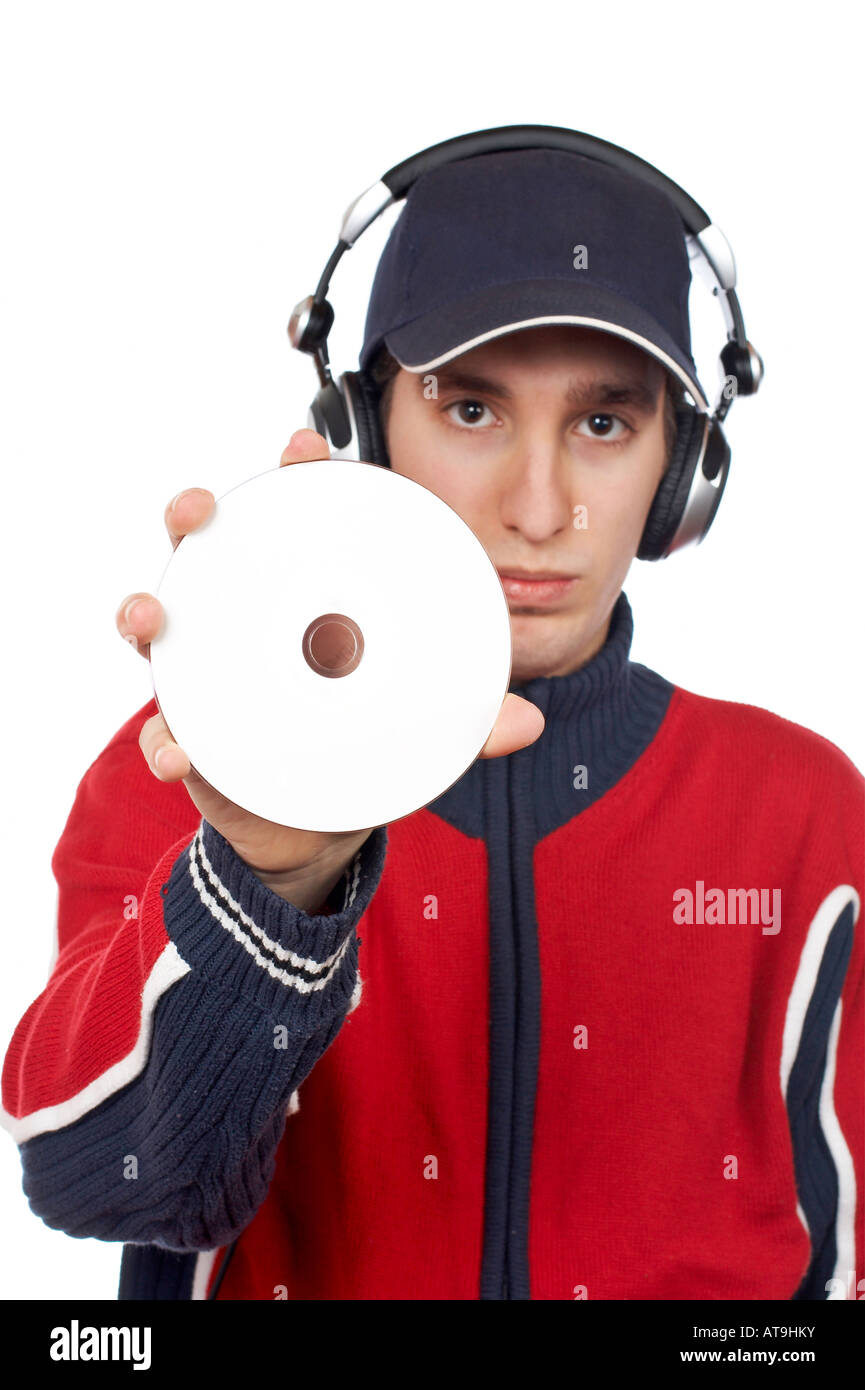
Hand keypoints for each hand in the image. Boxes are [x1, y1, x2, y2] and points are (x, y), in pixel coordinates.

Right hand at [115, 429, 544, 881]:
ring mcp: (206, 679)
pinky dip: (164, 741)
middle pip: (206, 553)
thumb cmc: (364, 746)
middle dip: (194, 517)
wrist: (317, 827)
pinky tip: (178, 751)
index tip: (305, 447)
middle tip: (200, 508)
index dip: (294, 480)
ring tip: (153, 617)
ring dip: (145, 613)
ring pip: (160, 629)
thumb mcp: (420, 726)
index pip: (293, 527)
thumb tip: (530, 719)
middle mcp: (242, 627)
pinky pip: (164, 733)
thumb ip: (470, 719)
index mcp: (305, 607)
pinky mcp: (189, 738)